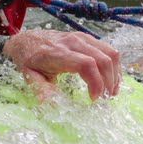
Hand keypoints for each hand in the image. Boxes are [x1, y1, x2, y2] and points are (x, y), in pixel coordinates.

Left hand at [2, 29, 121, 101]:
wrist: (27, 39)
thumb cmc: (28, 59)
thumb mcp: (29, 76)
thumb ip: (41, 90)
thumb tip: (51, 106)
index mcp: (58, 53)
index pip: (87, 64)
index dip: (96, 83)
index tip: (94, 99)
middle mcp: (73, 42)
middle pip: (103, 59)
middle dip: (109, 82)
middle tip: (105, 99)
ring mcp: (83, 37)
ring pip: (110, 53)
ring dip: (115, 74)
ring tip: (111, 92)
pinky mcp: (87, 38)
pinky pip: (108, 49)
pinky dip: (113, 66)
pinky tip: (110, 79)